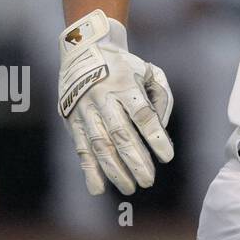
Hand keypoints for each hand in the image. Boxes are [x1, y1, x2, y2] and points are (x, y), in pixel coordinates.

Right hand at [58, 9, 174, 194]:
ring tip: (130, 187)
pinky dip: (89, 170)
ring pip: (100, 145)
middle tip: (149, 181)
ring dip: (114, 170)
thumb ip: (161, 96)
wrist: (84, 50)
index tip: (167, 157)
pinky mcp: (71, 121)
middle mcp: (103, 99)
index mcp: (125, 85)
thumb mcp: (149, 71)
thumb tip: (162, 127)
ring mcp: (85, 112)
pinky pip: (80, 149)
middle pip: (121, 134)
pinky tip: (98, 189)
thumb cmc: (124, 66)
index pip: (142, 116)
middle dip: (136, 160)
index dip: (155, 138)